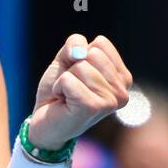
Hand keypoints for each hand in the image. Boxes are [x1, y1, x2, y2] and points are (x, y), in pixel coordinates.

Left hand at [27, 34, 132, 150]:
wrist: (44, 124)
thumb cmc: (59, 92)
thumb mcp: (66, 60)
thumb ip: (75, 43)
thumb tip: (80, 53)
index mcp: (122, 77)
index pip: (101, 43)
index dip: (80, 56)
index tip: (78, 77)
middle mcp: (122, 91)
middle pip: (92, 53)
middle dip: (73, 68)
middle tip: (71, 89)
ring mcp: (111, 101)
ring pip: (80, 66)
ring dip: (65, 80)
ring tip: (68, 96)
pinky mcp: (93, 107)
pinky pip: (69, 80)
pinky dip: (59, 87)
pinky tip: (63, 102)